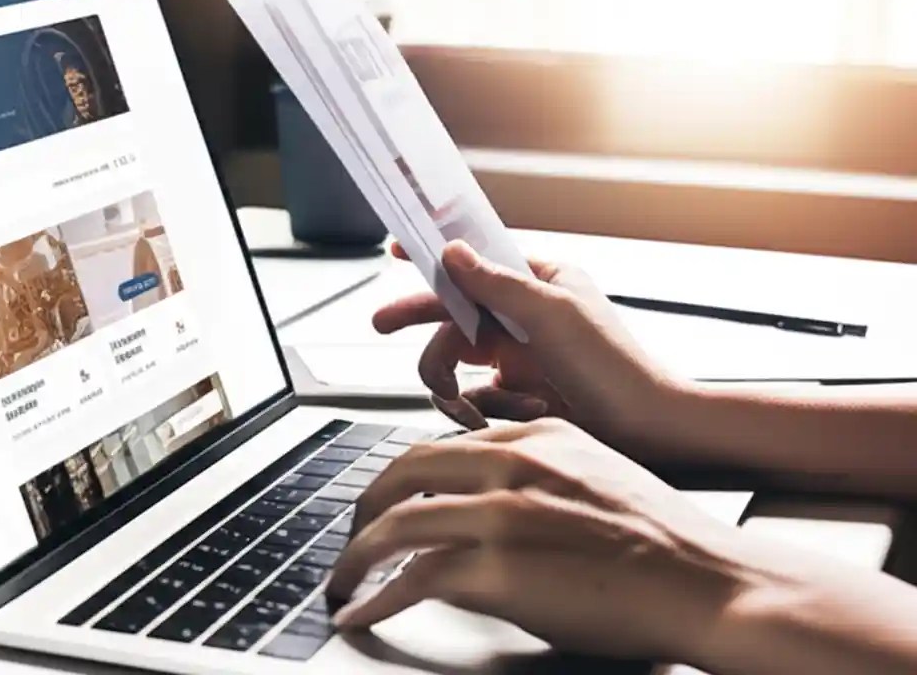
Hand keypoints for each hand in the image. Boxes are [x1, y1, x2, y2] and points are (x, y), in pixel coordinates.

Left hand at [327, 419, 756, 662]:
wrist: (709, 580)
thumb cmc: (666, 539)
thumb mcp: (597, 473)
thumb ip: (540, 473)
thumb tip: (494, 495)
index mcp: (535, 439)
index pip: (443, 447)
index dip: (403, 478)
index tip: (388, 499)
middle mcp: (511, 467)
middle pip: (404, 472)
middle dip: (366, 506)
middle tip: (353, 533)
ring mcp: (501, 517)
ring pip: (396, 524)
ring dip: (356, 557)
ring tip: (342, 580)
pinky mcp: (498, 570)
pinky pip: (412, 580)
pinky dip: (375, 599)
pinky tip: (361, 611)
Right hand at [378, 240, 683, 450]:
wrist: (649, 431)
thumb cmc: (615, 367)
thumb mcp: (551, 315)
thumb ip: (496, 283)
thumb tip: (452, 252)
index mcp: (537, 282)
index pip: (475, 260)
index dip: (433, 254)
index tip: (397, 247)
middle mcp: (522, 316)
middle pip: (450, 315)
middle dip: (421, 325)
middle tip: (382, 324)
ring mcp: (517, 356)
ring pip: (453, 362)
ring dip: (460, 388)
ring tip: (478, 410)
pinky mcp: (515, 394)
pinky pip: (473, 398)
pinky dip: (489, 410)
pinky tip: (522, 413)